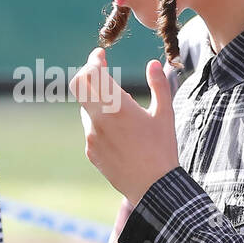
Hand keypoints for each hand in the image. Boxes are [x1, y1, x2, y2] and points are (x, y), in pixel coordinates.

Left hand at [70, 49, 178, 206]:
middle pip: (78, 85)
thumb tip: (153, 63)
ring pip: (85, 108)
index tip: (100, 55)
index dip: (94, 60)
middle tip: (99, 71)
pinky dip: (99, 122)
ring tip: (122, 109)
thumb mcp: (165, 113)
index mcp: (117, 107)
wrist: (153, 187)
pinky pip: (90, 129)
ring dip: (97, 101)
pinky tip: (120, 132)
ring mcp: (91, 137)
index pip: (93, 73)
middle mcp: (98, 120)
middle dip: (86, 74)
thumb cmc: (163, 148)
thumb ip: (158, 84)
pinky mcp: (91, 151)